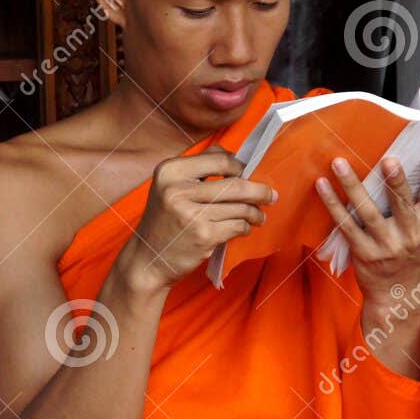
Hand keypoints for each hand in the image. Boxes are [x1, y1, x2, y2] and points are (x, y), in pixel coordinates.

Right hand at [117, 146, 275, 294]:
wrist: (148, 259)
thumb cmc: (165, 222)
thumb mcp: (170, 188)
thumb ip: (198, 172)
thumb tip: (240, 165)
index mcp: (170, 171)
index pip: (218, 158)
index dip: (238, 165)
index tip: (246, 174)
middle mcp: (178, 190)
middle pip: (235, 183)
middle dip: (258, 190)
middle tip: (271, 195)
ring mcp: (191, 214)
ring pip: (240, 207)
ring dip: (255, 212)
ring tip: (258, 216)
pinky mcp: (203, 235)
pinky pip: (237, 225)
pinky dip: (246, 227)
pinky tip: (245, 228)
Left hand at [315, 153, 419, 309]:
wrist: (397, 291)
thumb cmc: (411, 249)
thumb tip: (405, 157)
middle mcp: (411, 236)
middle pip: (402, 204)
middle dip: (396, 182)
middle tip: (389, 160)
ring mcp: (386, 246)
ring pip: (368, 212)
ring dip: (352, 186)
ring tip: (340, 164)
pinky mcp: (363, 252)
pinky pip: (345, 224)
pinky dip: (333, 204)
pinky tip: (323, 185)